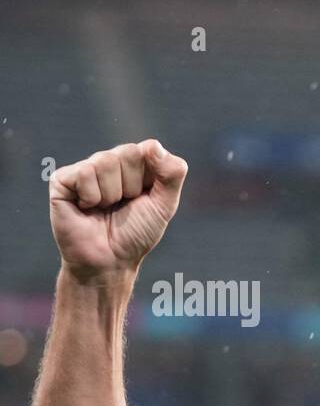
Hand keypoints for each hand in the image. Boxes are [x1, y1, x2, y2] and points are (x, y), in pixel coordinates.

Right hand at [49, 140, 187, 282]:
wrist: (110, 260)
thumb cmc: (136, 234)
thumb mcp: (164, 205)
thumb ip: (171, 174)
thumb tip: (153, 144)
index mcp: (135, 166)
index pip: (149, 149)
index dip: (151, 178)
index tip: (145, 198)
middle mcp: (109, 162)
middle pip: (128, 152)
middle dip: (133, 186)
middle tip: (124, 205)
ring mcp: (85, 169)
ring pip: (106, 161)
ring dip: (112, 194)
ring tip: (105, 208)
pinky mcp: (62, 179)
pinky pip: (85, 173)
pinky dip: (92, 197)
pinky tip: (87, 208)